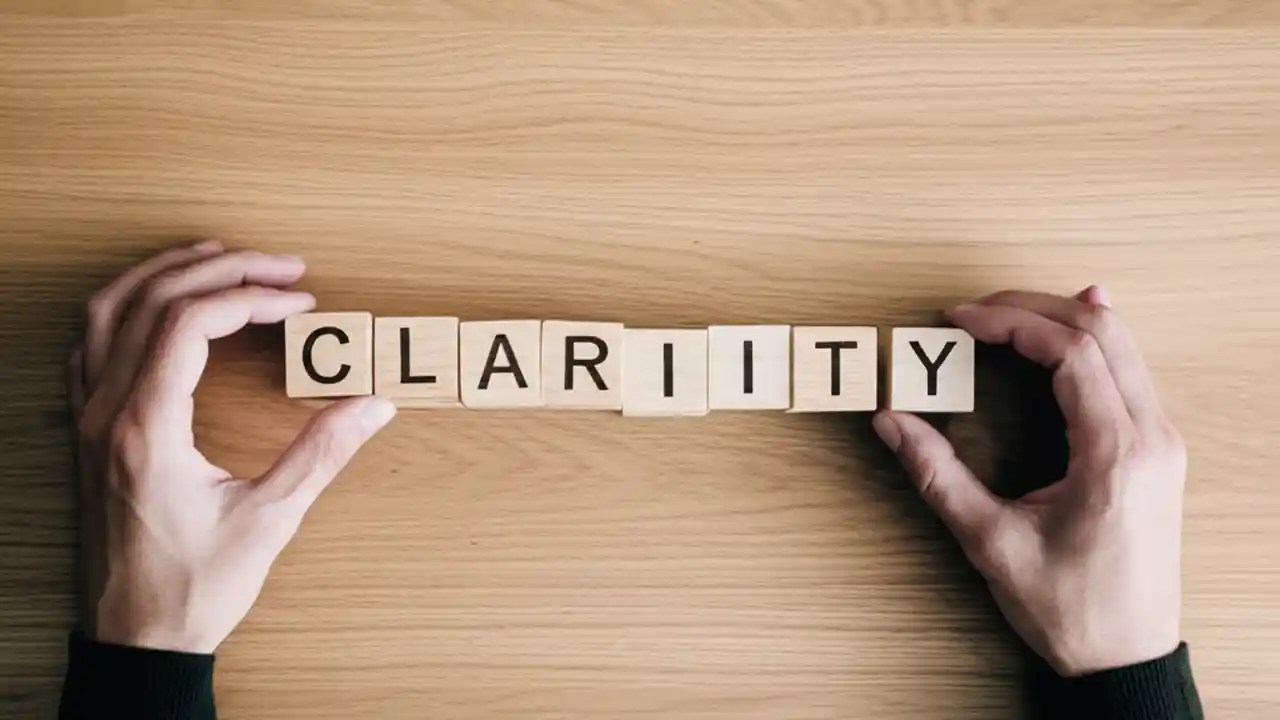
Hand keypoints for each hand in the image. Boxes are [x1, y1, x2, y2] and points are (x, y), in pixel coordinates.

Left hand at [68, 241, 396, 652]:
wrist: (134, 640)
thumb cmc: (191, 588)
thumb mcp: (269, 521)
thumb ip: (321, 454)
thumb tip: (371, 405)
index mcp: (145, 430)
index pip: (189, 324)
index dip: (252, 298)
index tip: (301, 302)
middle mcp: (106, 414)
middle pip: (149, 301)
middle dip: (220, 269)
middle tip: (280, 267)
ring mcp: (89, 420)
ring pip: (106, 312)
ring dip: (163, 273)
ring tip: (220, 258)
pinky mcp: (89, 432)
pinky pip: (91, 343)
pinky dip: (129, 305)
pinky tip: (165, 305)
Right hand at [873, 286, 1185, 675]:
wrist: (1126, 657)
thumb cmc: (1070, 609)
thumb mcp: (991, 544)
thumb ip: (938, 476)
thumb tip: (891, 422)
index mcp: (1115, 455)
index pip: (1071, 352)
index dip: (1010, 322)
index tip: (959, 321)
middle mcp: (1151, 438)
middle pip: (1102, 332)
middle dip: (1032, 307)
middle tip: (973, 311)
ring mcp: (1161, 442)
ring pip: (1123, 344)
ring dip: (1063, 317)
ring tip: (1007, 311)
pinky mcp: (1157, 451)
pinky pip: (1133, 369)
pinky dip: (1096, 339)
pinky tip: (1077, 317)